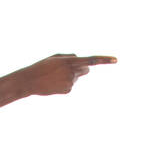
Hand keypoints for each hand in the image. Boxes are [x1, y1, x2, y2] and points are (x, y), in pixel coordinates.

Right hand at [0, 54, 116, 106]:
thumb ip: (70, 57)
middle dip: (81, 69)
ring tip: (54, 77)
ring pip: (76, 78)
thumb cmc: (41, 66)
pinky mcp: (68, 90)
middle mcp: (72, 71)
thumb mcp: (55, 57)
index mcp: (69, 60)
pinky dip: (65, 84)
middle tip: (66, 69)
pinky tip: (55, 84)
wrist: (30, 81)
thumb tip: (83, 62)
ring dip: (69, 77)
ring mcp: (70, 82)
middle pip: (85, 69)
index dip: (104, 60)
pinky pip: (71, 86)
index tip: (116, 60)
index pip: (91, 60)